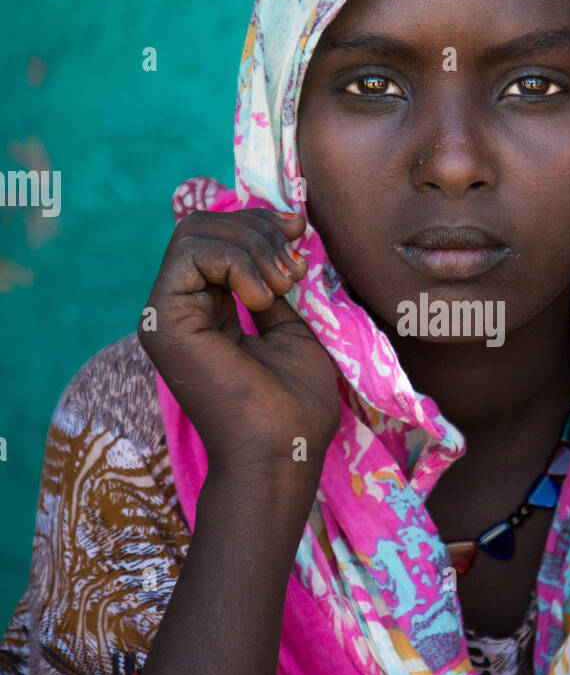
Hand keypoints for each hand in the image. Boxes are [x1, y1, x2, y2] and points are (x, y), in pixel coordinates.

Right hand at [138, 208, 340, 473]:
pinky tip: (261, 298)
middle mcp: (180, 309)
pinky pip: (192, 252)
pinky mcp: (163, 319)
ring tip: (284, 283)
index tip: (300, 230)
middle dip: (259, 229)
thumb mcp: (292, 329)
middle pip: (203, 226)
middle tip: (296, 266)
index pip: (217, 238)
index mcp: (206, 311)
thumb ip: (273, 286)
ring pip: (196, 232)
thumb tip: (280, 238)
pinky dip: (238, 261)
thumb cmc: (294, 406)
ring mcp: (166, 314)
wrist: (282, 452)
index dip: (259, 223)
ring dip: (254, 245)